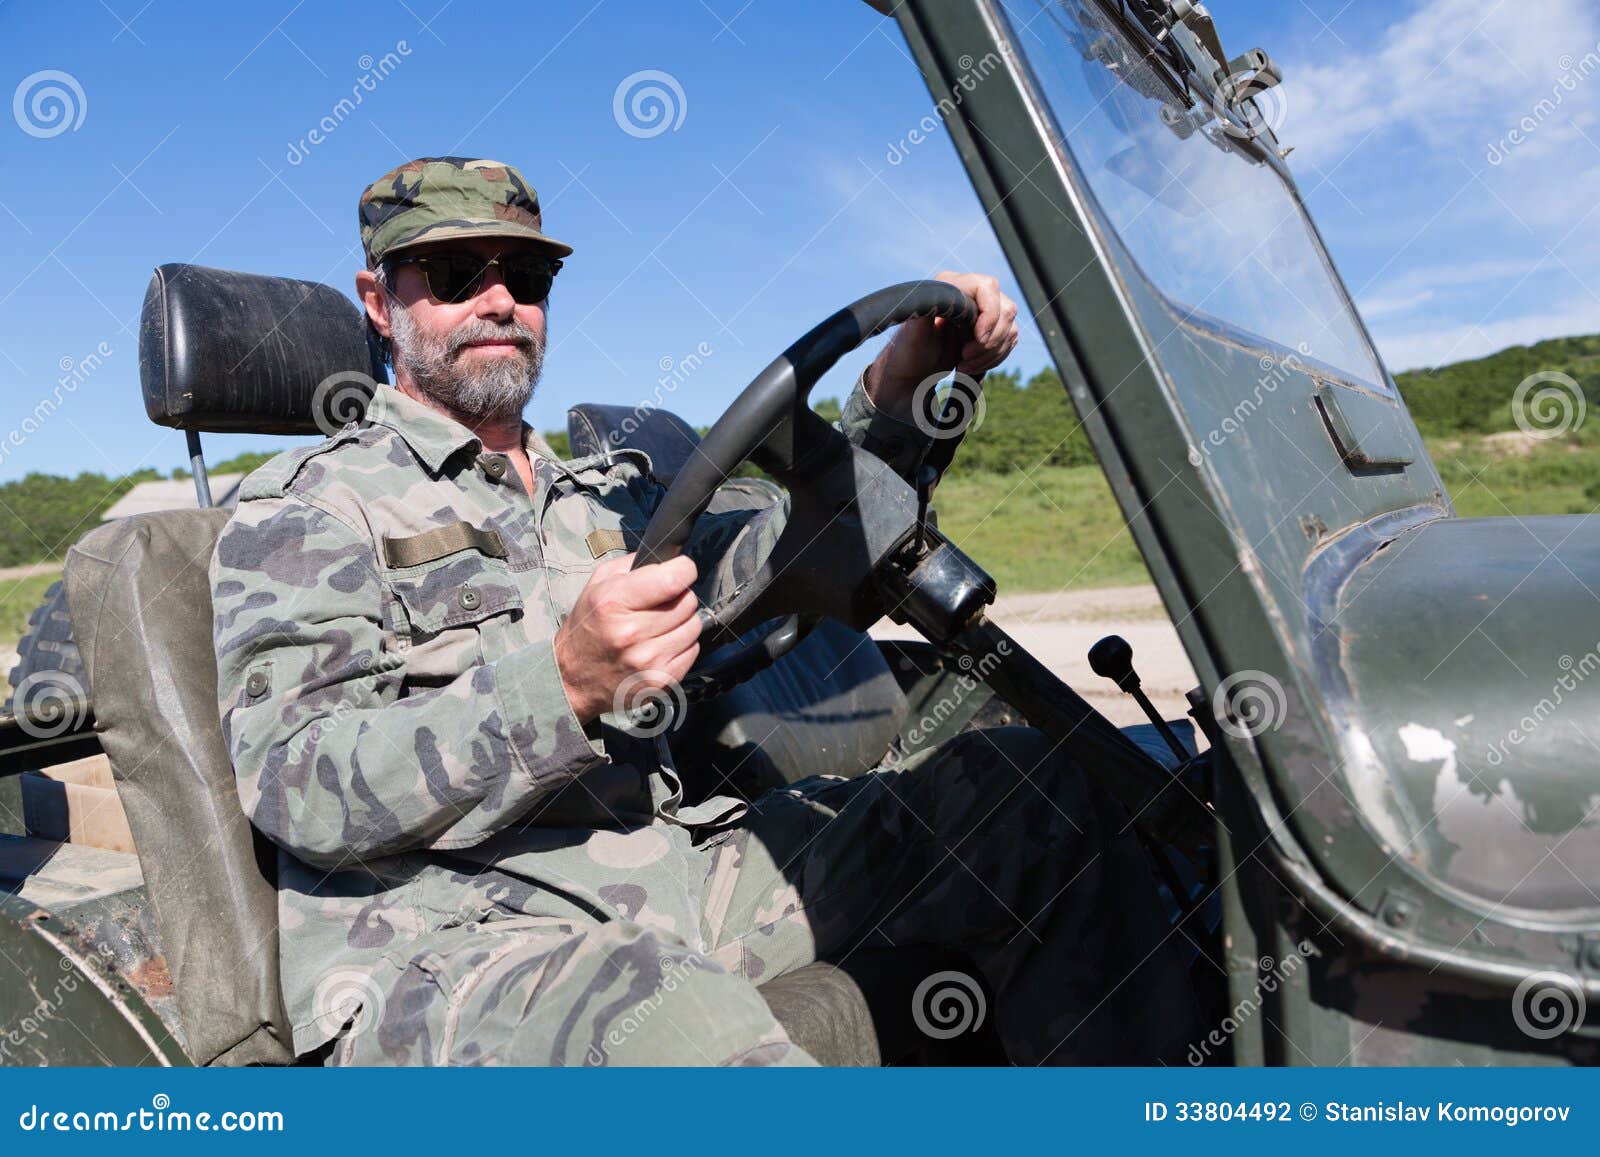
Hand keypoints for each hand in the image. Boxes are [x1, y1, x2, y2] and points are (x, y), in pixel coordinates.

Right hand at [553, 553, 701, 723]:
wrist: (574, 680)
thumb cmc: (588, 628)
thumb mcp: (597, 585)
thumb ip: (632, 564)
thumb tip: (669, 556)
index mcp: (614, 603)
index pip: (673, 579)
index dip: (683, 570)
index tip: (679, 570)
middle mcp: (631, 633)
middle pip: (688, 601)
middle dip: (679, 597)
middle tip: (660, 604)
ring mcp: (648, 661)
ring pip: (694, 626)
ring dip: (681, 622)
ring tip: (658, 627)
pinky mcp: (661, 681)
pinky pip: (692, 650)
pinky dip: (681, 645)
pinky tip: (660, 646)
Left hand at [865, 271, 1020, 417]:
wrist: (914, 368)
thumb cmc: (909, 350)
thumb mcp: (913, 333)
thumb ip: (923, 313)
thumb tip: (932, 300)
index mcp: (952, 285)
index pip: (987, 286)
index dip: (989, 315)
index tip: (977, 339)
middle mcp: (971, 292)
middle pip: (1006, 310)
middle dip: (989, 342)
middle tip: (964, 358)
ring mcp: (985, 309)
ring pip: (1009, 328)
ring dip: (991, 354)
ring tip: (964, 366)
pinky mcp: (992, 327)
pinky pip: (1008, 341)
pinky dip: (994, 358)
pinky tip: (972, 366)